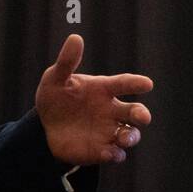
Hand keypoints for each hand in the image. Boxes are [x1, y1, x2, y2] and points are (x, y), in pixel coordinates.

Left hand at [35, 34, 152, 165]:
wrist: (45, 126)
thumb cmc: (55, 97)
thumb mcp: (55, 79)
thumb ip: (66, 62)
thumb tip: (75, 38)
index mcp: (104, 89)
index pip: (123, 83)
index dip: (135, 83)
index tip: (147, 84)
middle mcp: (112, 110)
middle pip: (134, 112)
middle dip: (141, 114)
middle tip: (142, 117)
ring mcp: (109, 130)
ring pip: (129, 134)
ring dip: (131, 136)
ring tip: (124, 138)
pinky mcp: (101, 149)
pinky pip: (114, 153)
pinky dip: (114, 154)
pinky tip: (109, 152)